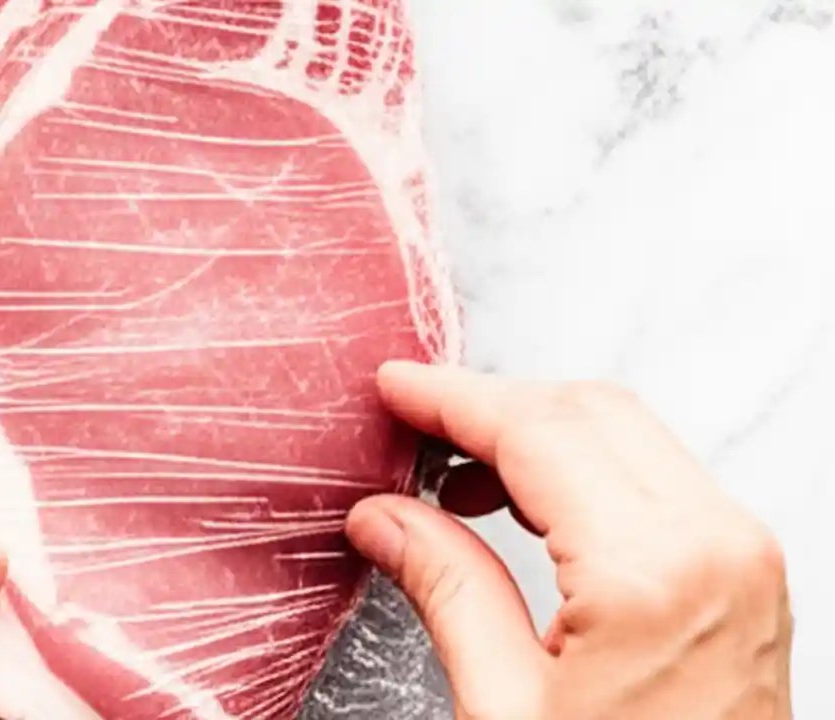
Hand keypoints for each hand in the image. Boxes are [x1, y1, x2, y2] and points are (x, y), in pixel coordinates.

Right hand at [347, 363, 792, 719]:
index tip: (397, 387)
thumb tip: (384, 517)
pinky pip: (655, 478)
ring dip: (537, 432)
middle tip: (415, 422)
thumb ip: (445, 586)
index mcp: (650, 571)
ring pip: (626, 433)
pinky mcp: (744, 575)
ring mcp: (741, 555)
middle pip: (589, 410)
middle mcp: (715, 544)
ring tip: (455, 471)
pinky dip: (582, 468)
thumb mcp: (503, 707)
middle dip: (494, 403)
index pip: (538, 431)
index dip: (453, 397)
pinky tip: (522, 503)